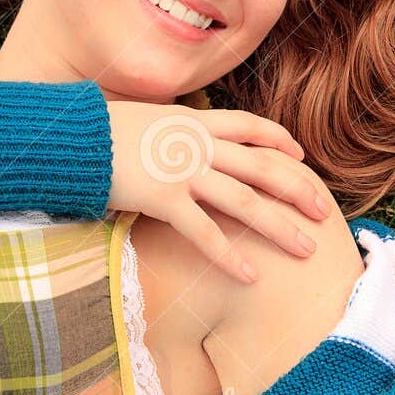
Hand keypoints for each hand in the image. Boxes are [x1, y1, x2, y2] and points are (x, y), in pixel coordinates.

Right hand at [104, 101, 341, 283]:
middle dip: (297, 189)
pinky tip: (251, 275)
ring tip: (307, 249)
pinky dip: (229, 256)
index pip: (249, 125)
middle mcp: (197, 144)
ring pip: (245, 200)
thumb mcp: (145, 119)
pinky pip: (205, 232)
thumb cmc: (99, 131)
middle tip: (323, 211)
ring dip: (280, 226)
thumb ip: (171, 131)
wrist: (70, 137)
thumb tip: (179, 140)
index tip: (301, 155)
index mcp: (193, 120)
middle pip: (262, 166)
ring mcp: (184, 171)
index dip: (279, 139)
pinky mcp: (164, 199)